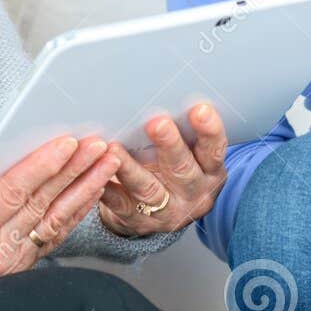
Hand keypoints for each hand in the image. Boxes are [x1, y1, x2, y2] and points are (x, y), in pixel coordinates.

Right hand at [0, 135, 120, 287]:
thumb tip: (15, 150)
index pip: (14, 193)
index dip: (43, 166)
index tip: (67, 143)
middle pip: (43, 204)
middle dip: (74, 171)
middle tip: (97, 144)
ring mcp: (11, 263)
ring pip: (57, 221)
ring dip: (86, 189)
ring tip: (107, 163)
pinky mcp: (22, 265)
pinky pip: (55, 235)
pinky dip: (76, 210)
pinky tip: (93, 188)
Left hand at [98, 103, 227, 236]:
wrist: (158, 214)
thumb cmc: (173, 167)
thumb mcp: (189, 154)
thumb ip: (183, 132)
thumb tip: (164, 89)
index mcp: (210, 172)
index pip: (214, 150)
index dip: (209, 131)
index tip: (199, 109)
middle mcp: (194, 193)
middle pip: (182, 169)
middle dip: (169, 145)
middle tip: (157, 123)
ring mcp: (167, 211)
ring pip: (149, 189)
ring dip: (130, 168)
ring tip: (114, 148)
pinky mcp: (138, 221)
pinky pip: (120, 205)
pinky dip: (108, 189)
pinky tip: (97, 174)